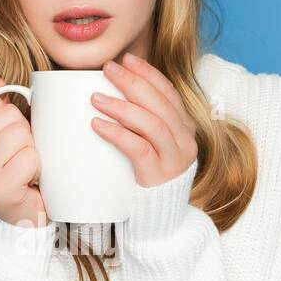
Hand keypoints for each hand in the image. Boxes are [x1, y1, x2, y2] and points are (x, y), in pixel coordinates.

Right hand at [0, 72, 48, 227]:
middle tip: (17, 157)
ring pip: (20, 134)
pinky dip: (37, 167)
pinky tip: (28, 181)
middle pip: (8, 116)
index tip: (6, 140)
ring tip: (23, 168)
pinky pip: (30, 157)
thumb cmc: (10, 170)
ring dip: (31, 150)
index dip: (9, 116)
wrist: (20, 216)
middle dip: (23, 133)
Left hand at [89, 53, 197, 187]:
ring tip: (96, 98)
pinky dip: (118, 133)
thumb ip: (140, 125)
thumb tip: (106, 96)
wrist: (160, 221)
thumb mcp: (151, 147)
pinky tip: (98, 125)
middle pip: (159, 103)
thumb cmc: (148, 179)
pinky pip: (139, 149)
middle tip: (108, 69)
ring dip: (122, 106)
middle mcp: (184, 140)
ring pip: (152, 123)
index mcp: (184, 128)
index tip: (127, 59)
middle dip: (133, 82)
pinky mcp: (160, 176)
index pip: (169, 92)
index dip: (148, 73)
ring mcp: (174, 158)